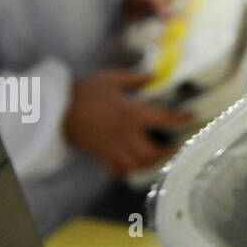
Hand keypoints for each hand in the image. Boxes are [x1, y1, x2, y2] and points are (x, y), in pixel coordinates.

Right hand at [63, 70, 193, 177]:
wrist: (55, 109)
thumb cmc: (84, 91)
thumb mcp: (112, 78)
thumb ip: (136, 78)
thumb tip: (154, 76)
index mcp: (131, 113)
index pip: (165, 119)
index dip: (182, 119)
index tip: (191, 117)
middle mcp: (124, 134)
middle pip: (154, 152)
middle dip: (169, 151)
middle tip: (177, 143)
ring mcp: (112, 148)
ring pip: (139, 165)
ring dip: (152, 162)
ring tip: (160, 154)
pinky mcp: (100, 156)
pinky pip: (119, 170)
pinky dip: (130, 169)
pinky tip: (136, 163)